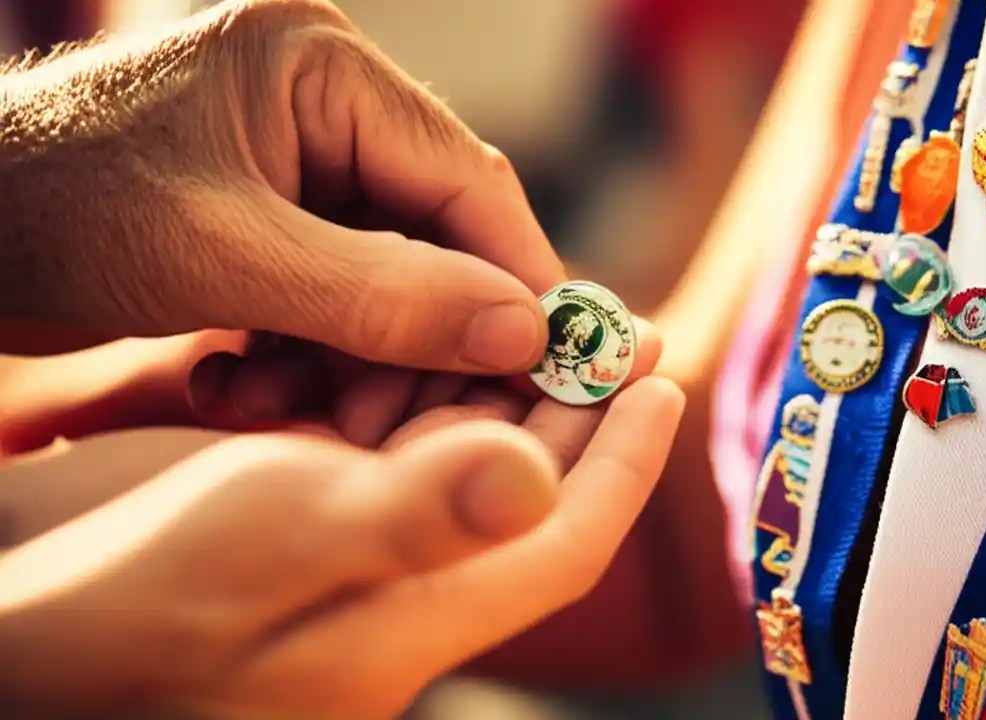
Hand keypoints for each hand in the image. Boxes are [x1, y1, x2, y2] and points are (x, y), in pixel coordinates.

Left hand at [0, 0, 559, 373]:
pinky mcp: (263, 216)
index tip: (548, 365)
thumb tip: (524, 333)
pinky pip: (329, 292)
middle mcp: (319, 101)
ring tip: (292, 413)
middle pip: (433, 232)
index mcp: (319, 65)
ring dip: (353, 359)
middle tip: (389, 425)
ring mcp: (291, 160)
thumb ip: (385, 296)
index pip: (465, 177)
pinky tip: (241, 387)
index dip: (517, 277)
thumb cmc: (51, 212)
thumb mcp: (227, 259)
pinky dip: (306, 353)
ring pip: (385, 277)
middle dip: (419, 339)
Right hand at [0, 372, 683, 719]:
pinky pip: (373, 439)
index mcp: (411, 615)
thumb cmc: (108, 606)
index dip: (625, 466)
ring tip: (488, 306)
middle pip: (518, 487)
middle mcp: (389, 584)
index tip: (662, 379)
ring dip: (476, 377)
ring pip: (448, 451)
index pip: (561, 544)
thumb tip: (538, 480)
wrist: (0, 617)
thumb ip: (407, 519)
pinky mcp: (280, 508)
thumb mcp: (265, 548)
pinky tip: (386, 334)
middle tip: (593, 313)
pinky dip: (393, 381)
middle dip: (563, 399)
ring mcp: (335, 546)